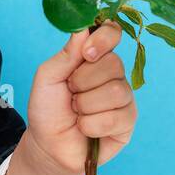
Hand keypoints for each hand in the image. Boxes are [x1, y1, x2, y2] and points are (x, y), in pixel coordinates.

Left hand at [22, 19, 136, 174]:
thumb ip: (66, 54)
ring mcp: (123, 98)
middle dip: (83, 81)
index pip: (112, 33)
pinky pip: (116, 117)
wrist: (48, 145)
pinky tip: (85, 128)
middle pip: (114, 64)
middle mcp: (113, 74)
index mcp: (95, 57)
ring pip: (115, 92)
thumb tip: (84, 29)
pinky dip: (91, 124)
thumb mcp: (48, 77)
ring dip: (86, 105)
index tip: (86, 53)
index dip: (103, 39)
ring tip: (76, 112)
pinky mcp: (127, 122)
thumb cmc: (47, 108)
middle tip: (71, 92)